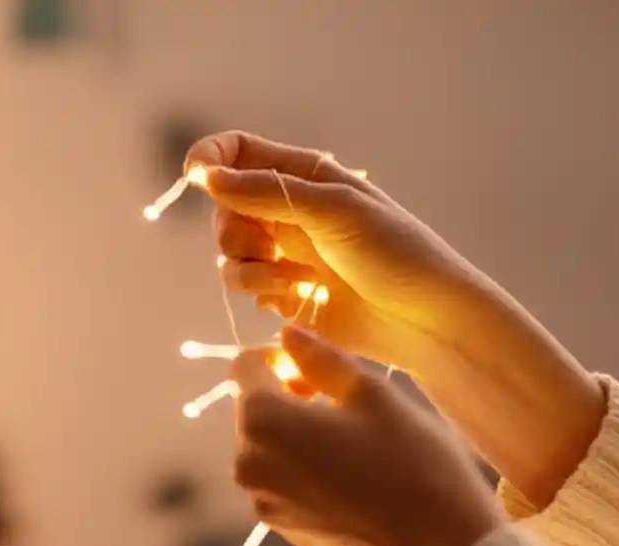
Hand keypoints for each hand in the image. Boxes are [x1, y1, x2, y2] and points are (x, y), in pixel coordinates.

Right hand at [188, 131, 604, 508]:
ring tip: (292, 280)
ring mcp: (285, 252)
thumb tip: (206, 176)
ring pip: (229, 251)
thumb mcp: (332, 210)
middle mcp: (289, 209)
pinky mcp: (283, 292)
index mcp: (305, 175)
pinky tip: (298, 298)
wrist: (424, 320)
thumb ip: (266, 191)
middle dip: (233, 228)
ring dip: (249, 267)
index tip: (194, 176)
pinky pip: (244, 285)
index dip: (210, 160)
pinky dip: (262, 292)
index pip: (237, 151)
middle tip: (267, 245)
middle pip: (224, 206)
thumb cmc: (394, 253)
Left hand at [232, 325, 501, 545]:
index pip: (244, 367)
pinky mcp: (283, 530)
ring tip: (350, 442)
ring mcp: (263, 503)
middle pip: (253, 409)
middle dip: (287, 396)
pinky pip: (281, 482)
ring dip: (295, 435)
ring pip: (267, 447)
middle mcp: (248, 464)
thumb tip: (287, 333)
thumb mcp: (371, 394)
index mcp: (263, 422)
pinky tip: (349, 477)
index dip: (279, 357)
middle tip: (343, 405)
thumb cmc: (412, 460)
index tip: (318, 368)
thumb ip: (320, 358)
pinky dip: (302, 470)